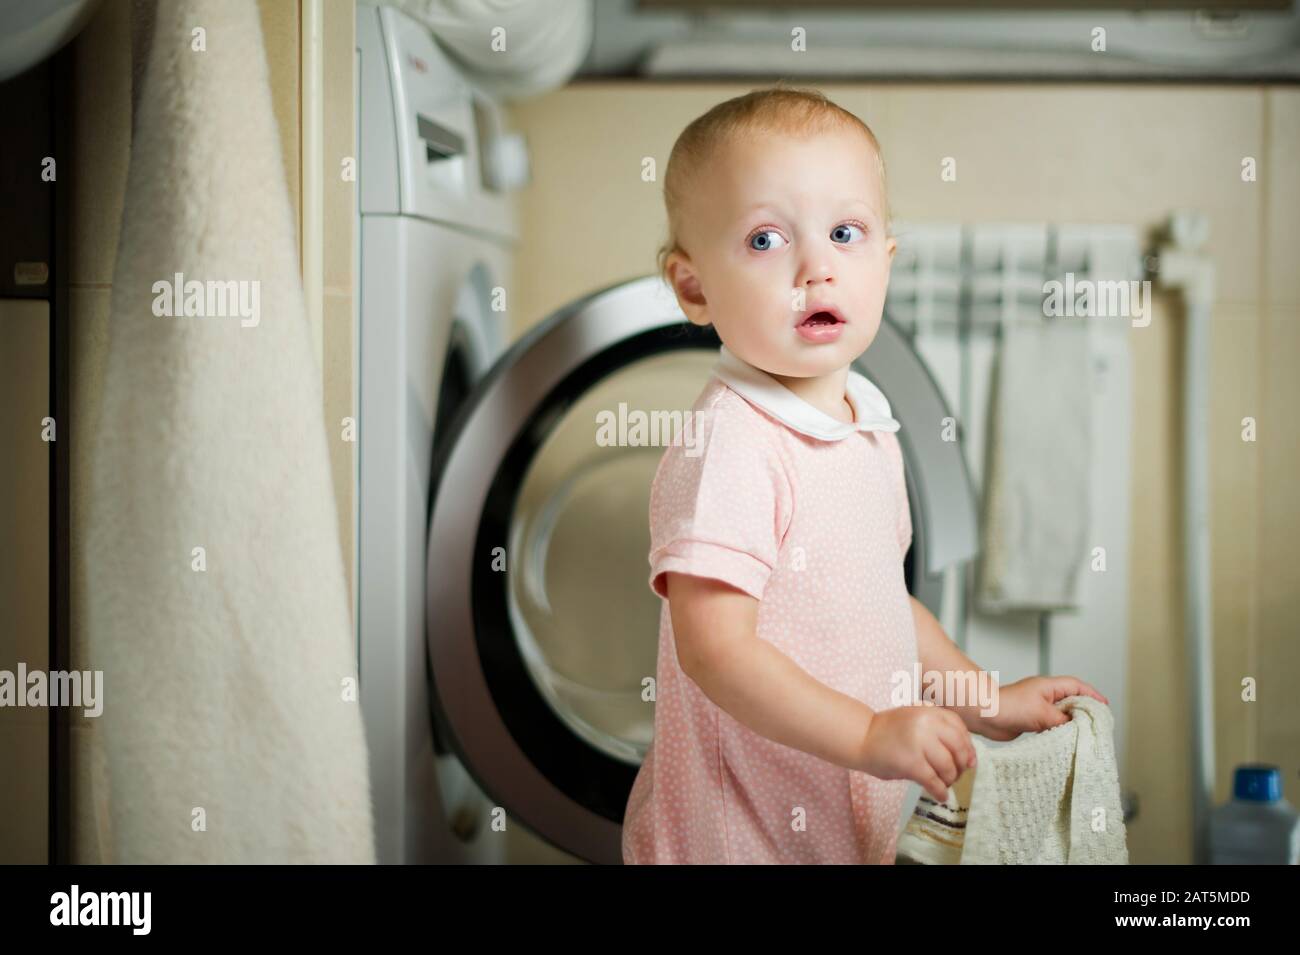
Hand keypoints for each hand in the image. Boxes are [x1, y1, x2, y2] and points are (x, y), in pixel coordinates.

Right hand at [859, 702, 976, 802]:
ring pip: (948, 767)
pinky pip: (934, 782)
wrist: (860, 737)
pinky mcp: (911, 763)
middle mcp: (927, 724)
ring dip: (950, 780)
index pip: (959, 728)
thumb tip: (970, 759)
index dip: (967, 746)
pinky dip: (940, 791)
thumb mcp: (914, 719)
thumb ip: (938, 731)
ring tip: (944, 784)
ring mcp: (919, 743)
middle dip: (962, 765)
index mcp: (929, 711)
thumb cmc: (887, 731)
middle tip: (956, 775)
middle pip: (959, 748)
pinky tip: (940, 796)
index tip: (968, 760)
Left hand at [976, 675, 1108, 741]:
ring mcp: (1038, 707)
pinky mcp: (1031, 720)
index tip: (1104, 706)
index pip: (1077, 686)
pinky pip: (1052, 724)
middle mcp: (1045, 695)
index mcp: (1049, 686)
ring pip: (1062, 714)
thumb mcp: (1042, 714)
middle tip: (1098, 724)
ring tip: (1086, 735)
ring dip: (1072, 723)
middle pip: (1072, 700)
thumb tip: (1077, 727)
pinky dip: (1060, 731)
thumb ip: (1063, 720)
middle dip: (1085, 711)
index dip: (1092, 695)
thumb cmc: (1009, 707)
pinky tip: (1065, 741)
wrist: (984, 715)